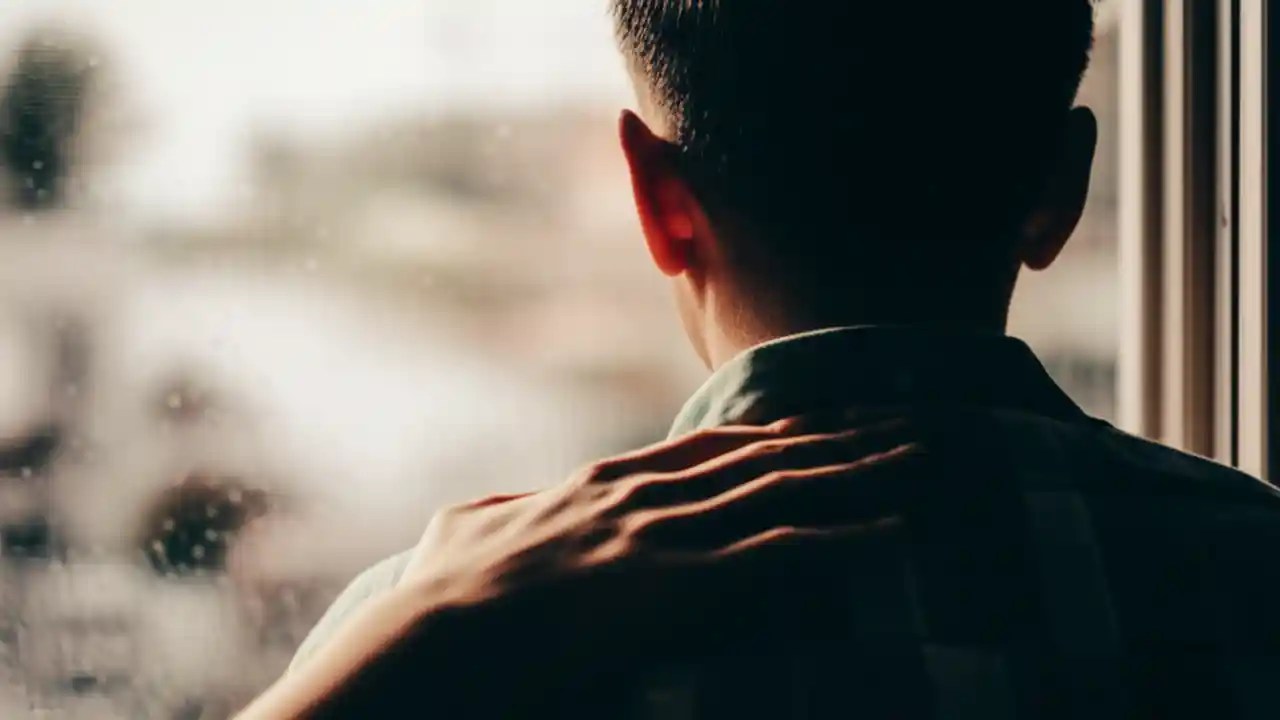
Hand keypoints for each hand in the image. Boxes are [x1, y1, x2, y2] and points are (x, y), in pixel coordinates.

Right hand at [241, 411, 926, 717]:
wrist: (427, 638)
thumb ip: (485, 515)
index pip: (709, 446)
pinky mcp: (675, 582)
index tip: (827, 424)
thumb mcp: (455, 536)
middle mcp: (644, 491)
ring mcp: (663, 532)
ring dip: (864, 472)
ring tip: (930, 456)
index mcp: (601, 482)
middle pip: (766, 453)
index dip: (775, 434)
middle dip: (843, 438)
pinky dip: (845, 537)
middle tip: (910, 421)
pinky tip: (899, 529)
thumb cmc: (435, 599)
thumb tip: (483, 511)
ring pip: (786, 487)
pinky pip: (781, 551)